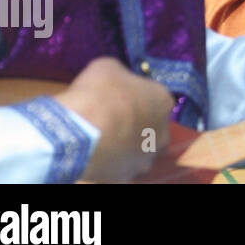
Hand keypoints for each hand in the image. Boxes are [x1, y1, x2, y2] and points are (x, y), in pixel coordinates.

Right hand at [53, 56, 174, 181]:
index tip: (119, 97)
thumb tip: (118, 80)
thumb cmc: (98, 93)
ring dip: (124, 145)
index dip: (136, 96)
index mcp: (164, 101)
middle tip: (111, 119)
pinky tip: (95, 154)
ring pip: (137, 150)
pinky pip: (119, 167)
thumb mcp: (108, 68)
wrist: (80, 131)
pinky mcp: (126, 177)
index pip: (155, 97)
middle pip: (150, 126)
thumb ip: (120, 75)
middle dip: (135, 123)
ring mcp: (145, 158)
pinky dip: (110, 162)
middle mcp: (162, 132)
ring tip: (101, 139)